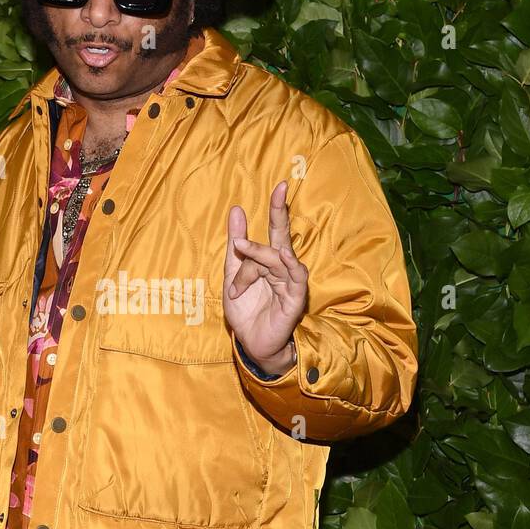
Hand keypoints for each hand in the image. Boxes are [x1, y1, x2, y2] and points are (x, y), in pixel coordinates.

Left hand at [224, 180, 308, 373]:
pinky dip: (288, 266)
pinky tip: (281, 258)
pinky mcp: (296, 298)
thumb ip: (236, 244)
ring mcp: (291, 282)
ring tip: (239, 249)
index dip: (278, 209)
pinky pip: (295, 277)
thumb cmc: (245, 309)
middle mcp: (283, 268)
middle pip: (281, 237)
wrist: (250, 342)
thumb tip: (237, 210)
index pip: (276, 230)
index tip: (280, 186)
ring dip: (256, 254)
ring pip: (277, 257)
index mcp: (270, 260)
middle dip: (281, 213)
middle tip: (280, 190)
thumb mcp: (233, 272)